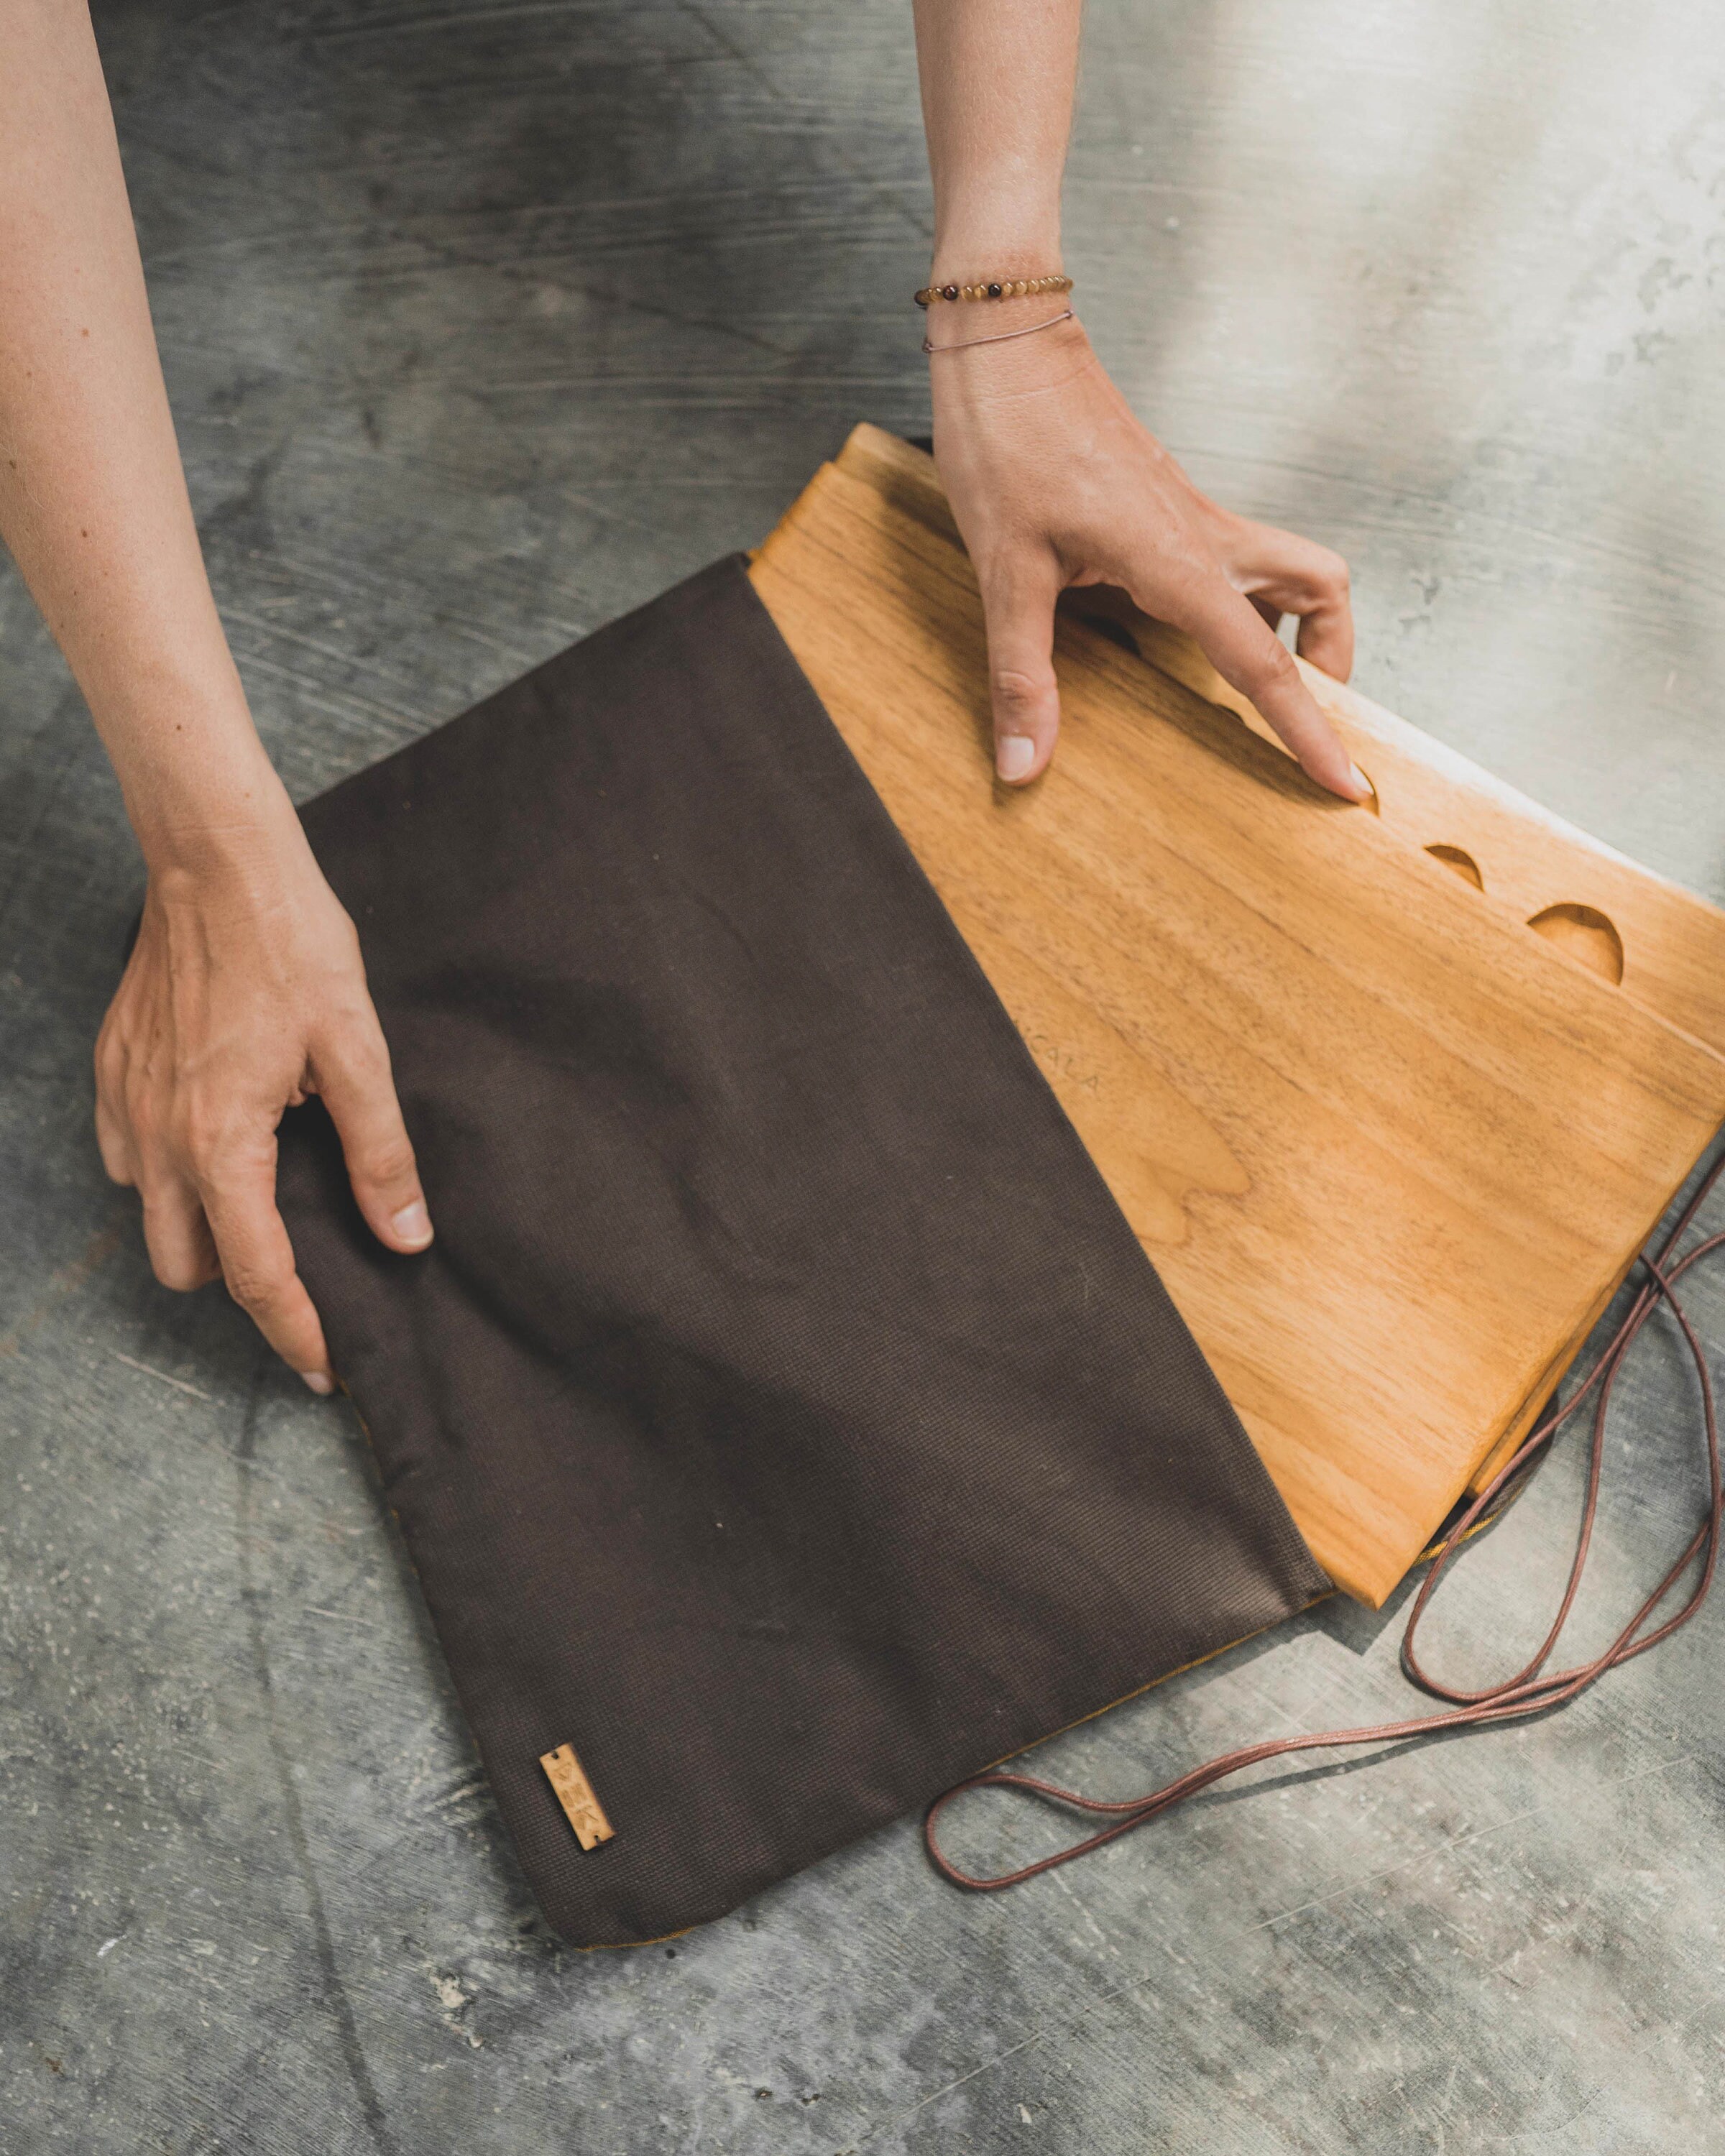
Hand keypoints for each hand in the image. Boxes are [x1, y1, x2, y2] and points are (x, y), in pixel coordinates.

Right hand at [95, 801, 431, 1389]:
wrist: (215, 862)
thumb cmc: (293, 945)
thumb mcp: (358, 1050)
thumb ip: (380, 1153)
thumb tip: (407, 1238)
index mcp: (222, 1144)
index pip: (256, 1276)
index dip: (295, 1332)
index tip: (328, 1368)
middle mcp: (157, 1139)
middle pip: (191, 1266)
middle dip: (243, 1287)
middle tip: (305, 1277)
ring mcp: (124, 1106)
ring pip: (150, 1218)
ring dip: (202, 1232)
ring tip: (265, 1211)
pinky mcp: (110, 1071)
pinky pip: (122, 1160)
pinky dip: (164, 1177)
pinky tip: (215, 1149)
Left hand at [929, 312, 1366, 797]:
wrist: (1006, 340)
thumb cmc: (1006, 438)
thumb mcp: (1003, 569)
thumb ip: (1022, 673)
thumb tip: (1024, 764)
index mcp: (1178, 560)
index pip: (1265, 664)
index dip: (1310, 731)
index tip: (1348, 784)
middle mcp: (1205, 536)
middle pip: (1322, 593)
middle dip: (1330, 660)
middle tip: (1300, 714)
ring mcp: (1194, 515)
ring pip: (1291, 569)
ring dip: (1297, 625)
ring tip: (1251, 682)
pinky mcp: (1171, 503)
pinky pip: (1240, 559)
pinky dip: (1244, 601)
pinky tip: (1183, 629)